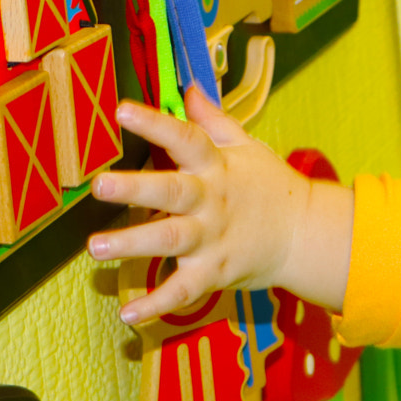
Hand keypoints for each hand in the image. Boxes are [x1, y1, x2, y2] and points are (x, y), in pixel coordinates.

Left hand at [86, 85, 352, 320]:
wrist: (305, 234)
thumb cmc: (270, 187)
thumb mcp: (246, 146)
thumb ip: (212, 120)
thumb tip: (188, 88)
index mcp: (217, 166)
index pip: (185, 138)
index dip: (155, 123)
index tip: (122, 110)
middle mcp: (211, 201)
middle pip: (171, 191)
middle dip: (134, 187)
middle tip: (99, 184)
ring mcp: (212, 239)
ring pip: (170, 240)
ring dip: (132, 243)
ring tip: (95, 246)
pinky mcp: (215, 273)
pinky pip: (183, 291)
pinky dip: (157, 304)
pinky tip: (128, 313)